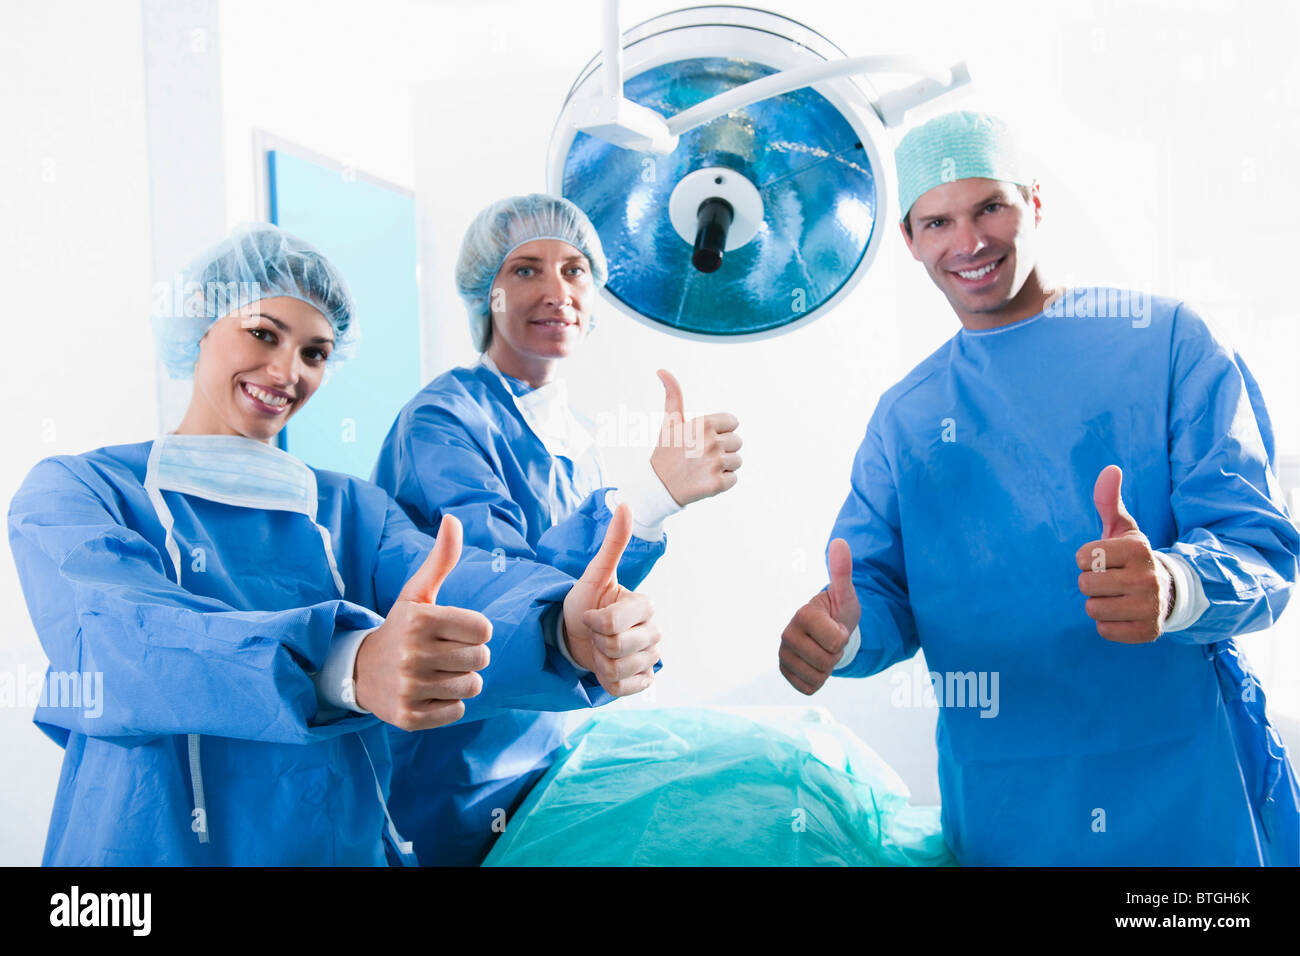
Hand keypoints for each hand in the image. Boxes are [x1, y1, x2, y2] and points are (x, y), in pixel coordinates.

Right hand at [354, 515, 491, 729]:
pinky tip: (428, 692)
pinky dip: (449, 704)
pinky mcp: (409, 717)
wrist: (360, 672)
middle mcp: (412, 654)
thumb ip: (441, 559)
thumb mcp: (417, 593)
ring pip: (472, 686)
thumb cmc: (401, 628)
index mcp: (420, 621)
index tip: (454, 631)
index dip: (474, 630)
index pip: (483, 629)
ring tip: (437, 672)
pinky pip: (457, 712)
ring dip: (461, 680)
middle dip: (470, 656)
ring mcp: (409, 688)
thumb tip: (453, 518)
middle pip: (481, 659)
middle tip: (446, 653)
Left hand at [562, 503, 659, 695]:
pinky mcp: (645, 680)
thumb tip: (624, 504)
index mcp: (646, 606)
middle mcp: (655, 631)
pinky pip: (624, 689)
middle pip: (615, 647)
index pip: (613, 623)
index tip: (591, 615)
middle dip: (595, 642)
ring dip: (599, 663)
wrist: (577, 636)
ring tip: (598, 650)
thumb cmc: (585, 604)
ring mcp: (651, 657)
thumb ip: (612, 545)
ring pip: (618, 669)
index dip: (594, 622)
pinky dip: (608, 682)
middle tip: (594, 633)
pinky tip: (606, 669)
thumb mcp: (593, 575)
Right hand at [650, 369, 741, 505]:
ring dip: (723, 466)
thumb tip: (662, 370)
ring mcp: (715, 464)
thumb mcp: (670, 422)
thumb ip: (673, 395)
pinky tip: (704, 480)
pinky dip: (721, 481)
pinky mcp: (718, 484)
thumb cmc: (666, 452)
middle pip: (737, 442)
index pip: (733, 423)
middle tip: (701, 455)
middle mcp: (711, 442)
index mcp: (704, 424)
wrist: (658, 487)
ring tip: (703, 468)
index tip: (704, 439)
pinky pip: (733, 479)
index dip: (721, 431)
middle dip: (723, 449)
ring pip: (737, 461)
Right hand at [779, 538, 860, 694]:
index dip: (843, 637)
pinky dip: (818, 680)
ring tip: (825, 651)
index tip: (838, 627)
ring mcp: (783, 655)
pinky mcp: (785, 672)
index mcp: (803, 614)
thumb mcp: (845, 594)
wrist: (831, 634)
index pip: (835, 641)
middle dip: (836, 654)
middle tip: (832, 642)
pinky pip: (809, 688)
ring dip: (828, 669)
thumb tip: (840, 542)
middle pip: (826, 662)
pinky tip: (816, 665)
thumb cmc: (838, 612)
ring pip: (817, 677)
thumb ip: (842, 571)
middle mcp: (787, 634)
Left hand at [1075, 465, 1173, 643]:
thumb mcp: (1122, 528)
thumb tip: (1110, 468)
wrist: (1167, 590)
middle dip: (1091, 582)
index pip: (1084, 557)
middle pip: (1086, 585)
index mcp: (1139, 550)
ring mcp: (1151, 607)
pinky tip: (1122, 613)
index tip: (1103, 559)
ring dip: (1098, 604)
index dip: (1087, 559)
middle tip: (1109, 580)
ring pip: (1093, 609)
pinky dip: (1107, 624)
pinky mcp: (1149, 632)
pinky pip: (1104, 631)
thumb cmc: (1131, 556)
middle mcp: (1149, 578)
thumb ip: (1109, 501)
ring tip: (1116, 596)